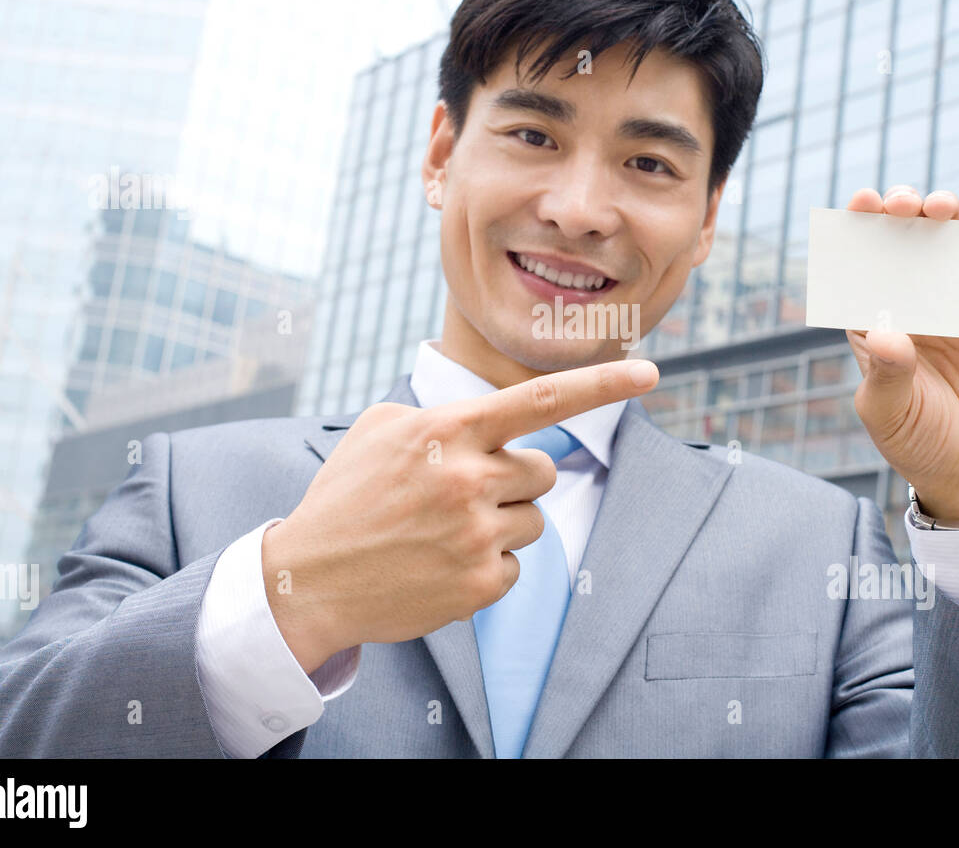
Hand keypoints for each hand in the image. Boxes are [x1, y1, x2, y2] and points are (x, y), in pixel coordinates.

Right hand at [262, 358, 659, 672]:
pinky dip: (485, 568)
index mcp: (449, 431)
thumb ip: (443, 415)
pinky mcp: (479, 585)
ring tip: (442, 533)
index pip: (542, 399)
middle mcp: (469, 478)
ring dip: (500, 525)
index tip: (651, 372)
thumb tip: (493, 420)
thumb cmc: (346, 495)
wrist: (307, 580)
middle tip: (460, 495)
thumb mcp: (381, 429)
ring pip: (533, 521)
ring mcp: (476, 534)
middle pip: (542, 471)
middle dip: (513, 480)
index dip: (602, 385)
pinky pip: (514, 567)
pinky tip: (438, 566)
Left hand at [842, 186, 958, 525]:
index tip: (859, 202)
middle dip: (899, 214)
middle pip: (903, 243)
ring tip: (938, 207)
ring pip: (949, 243)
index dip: (858, 229)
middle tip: (898, 205)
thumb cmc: (919, 441)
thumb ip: (888, 376)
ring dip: (943, 215)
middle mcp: (915, 303)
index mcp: (876, 321)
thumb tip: (888, 336)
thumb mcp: (890, 414)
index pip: (860, 266)